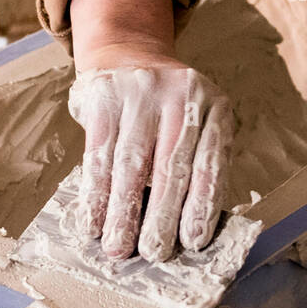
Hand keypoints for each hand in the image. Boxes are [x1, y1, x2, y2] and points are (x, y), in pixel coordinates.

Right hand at [67, 54, 233, 262]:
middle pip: (171, 165)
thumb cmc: (166, 108)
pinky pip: (98, 153)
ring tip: (117, 247)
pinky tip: (92, 220)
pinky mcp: (104, 97)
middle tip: (153, 253)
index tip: (193, 242)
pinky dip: (95, 192)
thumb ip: (196, 163)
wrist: (128, 54)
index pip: (210, 161)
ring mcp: (140, 92)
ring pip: (131, 162)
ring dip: (122, 211)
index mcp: (214, 105)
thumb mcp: (195, 121)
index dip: (201, 203)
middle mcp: (180, 95)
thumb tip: (187, 231)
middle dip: (160, 215)